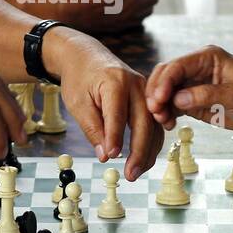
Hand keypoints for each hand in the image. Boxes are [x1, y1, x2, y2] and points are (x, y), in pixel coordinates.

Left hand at [45, 27, 163, 180]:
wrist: (87, 57)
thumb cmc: (80, 79)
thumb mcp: (78, 103)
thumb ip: (92, 128)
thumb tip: (105, 155)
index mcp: (115, 82)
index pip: (117, 114)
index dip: (115, 137)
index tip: (111, 158)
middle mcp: (136, 85)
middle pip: (143, 122)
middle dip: (138, 151)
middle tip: (130, 175)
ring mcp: (145, 91)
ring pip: (153, 126)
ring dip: (148, 152)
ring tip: (136, 173)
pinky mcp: (148, 99)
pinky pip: (154, 124)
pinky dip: (151, 144)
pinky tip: (144, 160)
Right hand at [145, 45, 232, 131]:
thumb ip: (206, 95)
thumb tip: (177, 99)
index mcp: (206, 57)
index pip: (177, 65)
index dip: (164, 81)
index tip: (159, 99)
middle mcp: (196, 68)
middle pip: (166, 76)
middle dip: (157, 92)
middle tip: (155, 111)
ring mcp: (192, 83)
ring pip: (165, 91)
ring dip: (159, 105)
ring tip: (163, 121)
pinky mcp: (191, 99)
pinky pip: (172, 104)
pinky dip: (166, 113)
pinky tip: (168, 124)